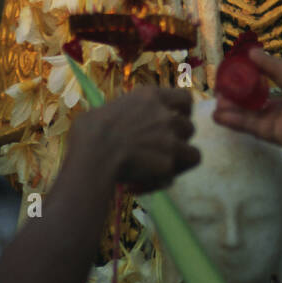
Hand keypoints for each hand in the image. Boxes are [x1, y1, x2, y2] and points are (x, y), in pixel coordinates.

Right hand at [72, 85, 198, 190]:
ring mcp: (170, 139)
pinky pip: (171, 178)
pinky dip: (159, 183)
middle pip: (189, 128)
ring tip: (157, 171)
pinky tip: (139, 186)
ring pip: (193, 154)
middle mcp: (165, 115)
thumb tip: (121, 120)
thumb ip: (127, 112)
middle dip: (179, 141)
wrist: (93, 154)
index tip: (178, 119)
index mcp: (150, 96)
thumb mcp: (109, 108)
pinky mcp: (168, 163)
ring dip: (177, 163)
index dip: (185, 111)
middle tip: (160, 151)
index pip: (186, 98)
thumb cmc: (89, 130)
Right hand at [214, 49, 281, 146]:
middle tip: (220, 96)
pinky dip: (236, 122)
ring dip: (232, 113)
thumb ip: (266, 63)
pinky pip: (252, 127)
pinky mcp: (274, 135)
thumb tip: (251, 52)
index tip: (232, 81)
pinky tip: (219, 116)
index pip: (268, 88)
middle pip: (256, 106)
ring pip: (251, 118)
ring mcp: (280, 122)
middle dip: (237, 102)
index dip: (249, 86)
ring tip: (215, 107)